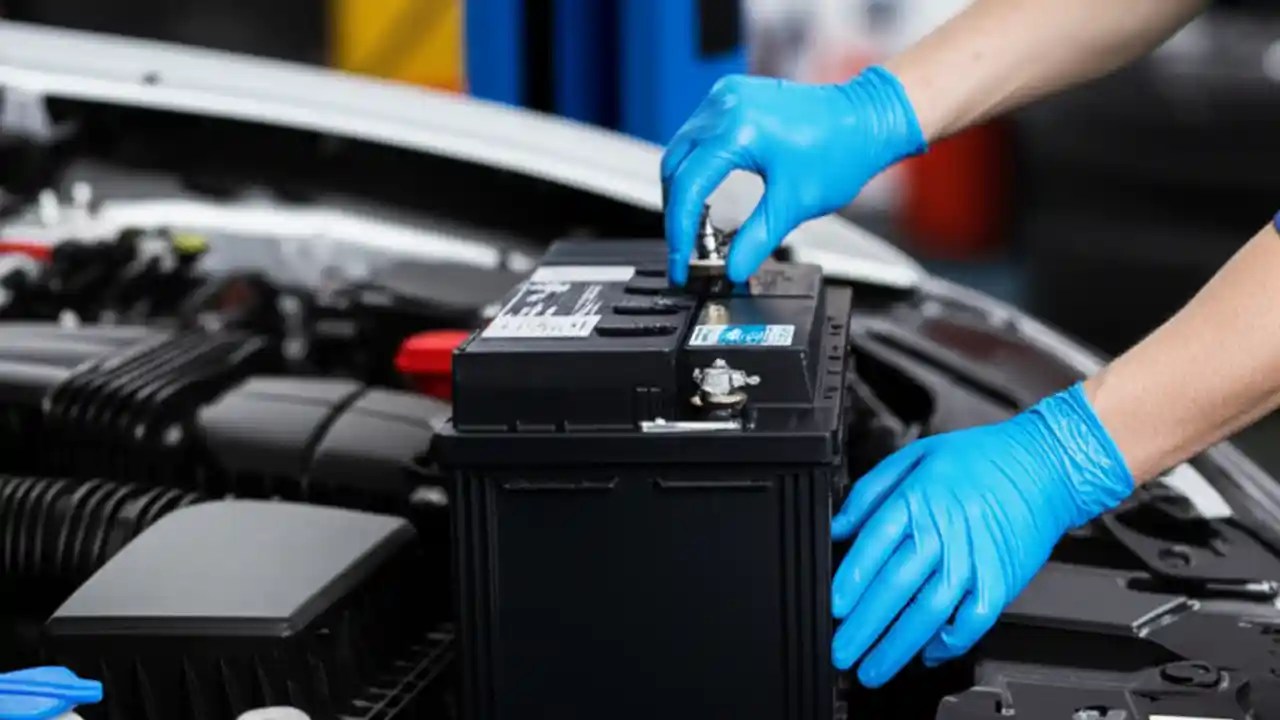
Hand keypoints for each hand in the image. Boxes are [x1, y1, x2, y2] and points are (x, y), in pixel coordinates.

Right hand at [660, 66, 925, 284]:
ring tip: (695, 224)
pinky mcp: (733, 95)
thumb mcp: (793, 204)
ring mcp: (727, 95)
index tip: (680, 261)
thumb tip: (733, 269)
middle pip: (674, 166)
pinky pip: (698, 132)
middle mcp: (725, 105)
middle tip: (686, 248)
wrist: (868, 117)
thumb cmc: (841, 151)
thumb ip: (756, 240)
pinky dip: (696, 163)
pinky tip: (705, 188)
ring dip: (683, 186)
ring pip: (681, 148)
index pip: (687, 186)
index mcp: (736, 130)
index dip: (679, 231)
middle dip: (677, 211)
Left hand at [830, 383, 1133, 686]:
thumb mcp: (915, 456)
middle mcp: (943, 532)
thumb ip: (870, 492)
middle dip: (864, 625)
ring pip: (929, 611)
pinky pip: (973, 620)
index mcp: (916, 500)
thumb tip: (838, 527)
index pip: (875, 545)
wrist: (1044, 464)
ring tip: (873, 668)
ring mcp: (974, 560)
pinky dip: (950, 642)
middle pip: (895, 585)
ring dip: (898, 645)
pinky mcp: (1000, 579)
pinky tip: (928, 654)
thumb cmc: (980, 458)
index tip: (834, 606)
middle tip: (842, 651)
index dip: (852, 580)